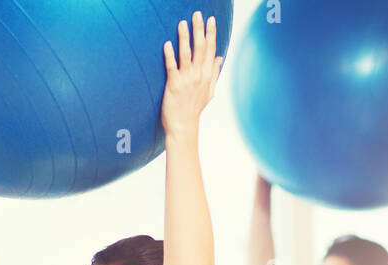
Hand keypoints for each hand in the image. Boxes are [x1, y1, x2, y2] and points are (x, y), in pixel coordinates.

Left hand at [161, 12, 223, 139]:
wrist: (183, 126)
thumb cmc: (194, 108)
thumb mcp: (209, 91)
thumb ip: (214, 73)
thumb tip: (220, 58)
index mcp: (207, 76)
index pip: (211, 50)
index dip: (211, 34)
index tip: (211, 20)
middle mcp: (199, 76)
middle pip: (200, 48)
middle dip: (199, 30)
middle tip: (197, 14)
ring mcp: (187, 80)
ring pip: (186, 54)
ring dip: (185, 38)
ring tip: (182, 23)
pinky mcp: (174, 85)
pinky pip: (172, 67)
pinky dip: (169, 55)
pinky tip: (167, 43)